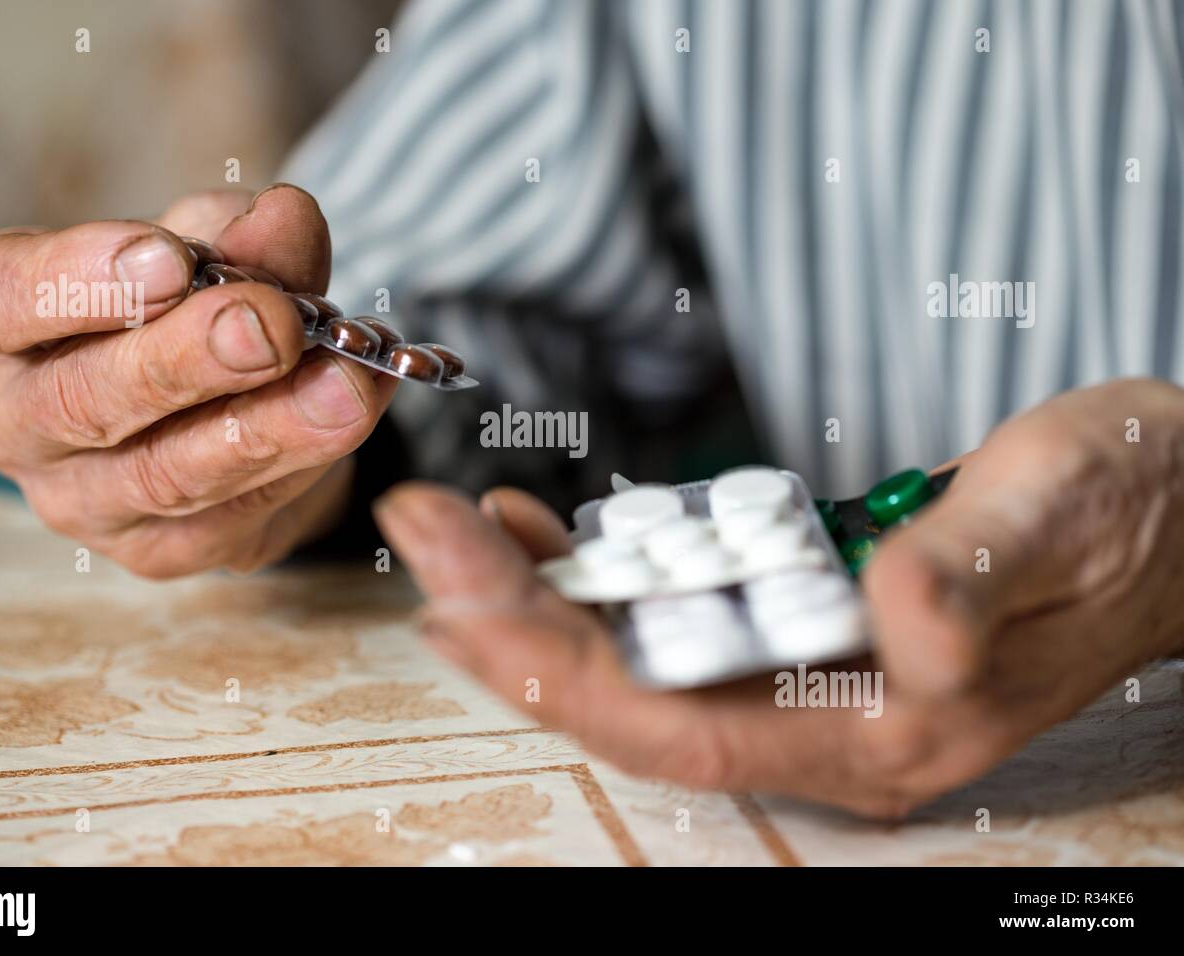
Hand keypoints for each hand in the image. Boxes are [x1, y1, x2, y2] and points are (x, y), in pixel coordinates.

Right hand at [0, 184, 395, 577]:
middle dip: (187, 359)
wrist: (237, 402)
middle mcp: (21, 425)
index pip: (1, 300)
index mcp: (7, 328)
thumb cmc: (196, 307)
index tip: (170, 257)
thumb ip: (242, 233)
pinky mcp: (161, 552)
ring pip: (166, 474)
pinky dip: (303, 462)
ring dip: (267, 426)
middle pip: (84, 400)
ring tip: (345, 381)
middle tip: (271, 322)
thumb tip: (283, 216)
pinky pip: (231, 516)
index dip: (82, 280)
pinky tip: (357, 411)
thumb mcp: (217, 248)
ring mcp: (86, 502)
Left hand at [373, 378, 1183, 816]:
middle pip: (636, 700)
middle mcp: (835, 723)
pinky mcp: (809, 625)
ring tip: (454, 534)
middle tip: (423, 538)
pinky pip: (680, 620)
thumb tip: (889, 612)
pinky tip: (545, 533)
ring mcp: (816, 679)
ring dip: (537, 603)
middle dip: (513, 627)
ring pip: (643, 665)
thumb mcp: (1065, 513)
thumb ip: (970, 571)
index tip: (464, 591)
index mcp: (890, 725)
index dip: (562, 668)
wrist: (1176, 501)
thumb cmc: (1132, 508)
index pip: (685, 725)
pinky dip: (602, 578)